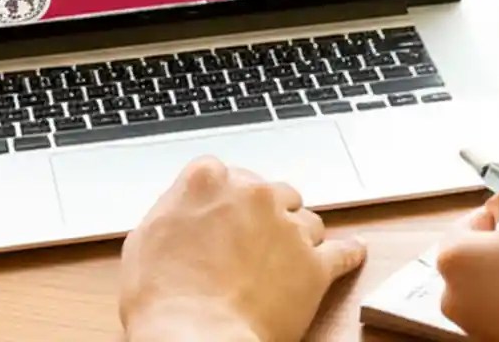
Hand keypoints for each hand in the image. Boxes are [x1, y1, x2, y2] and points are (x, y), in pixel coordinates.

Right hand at [118, 157, 366, 341]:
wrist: (194, 336)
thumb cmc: (162, 298)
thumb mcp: (146, 238)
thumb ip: (175, 210)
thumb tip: (186, 207)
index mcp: (208, 180)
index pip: (224, 172)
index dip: (224, 198)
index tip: (223, 215)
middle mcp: (253, 194)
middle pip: (271, 192)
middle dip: (264, 215)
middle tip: (252, 243)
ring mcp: (288, 228)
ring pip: (306, 220)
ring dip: (297, 237)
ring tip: (285, 262)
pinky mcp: (314, 265)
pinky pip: (342, 253)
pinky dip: (347, 254)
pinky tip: (352, 252)